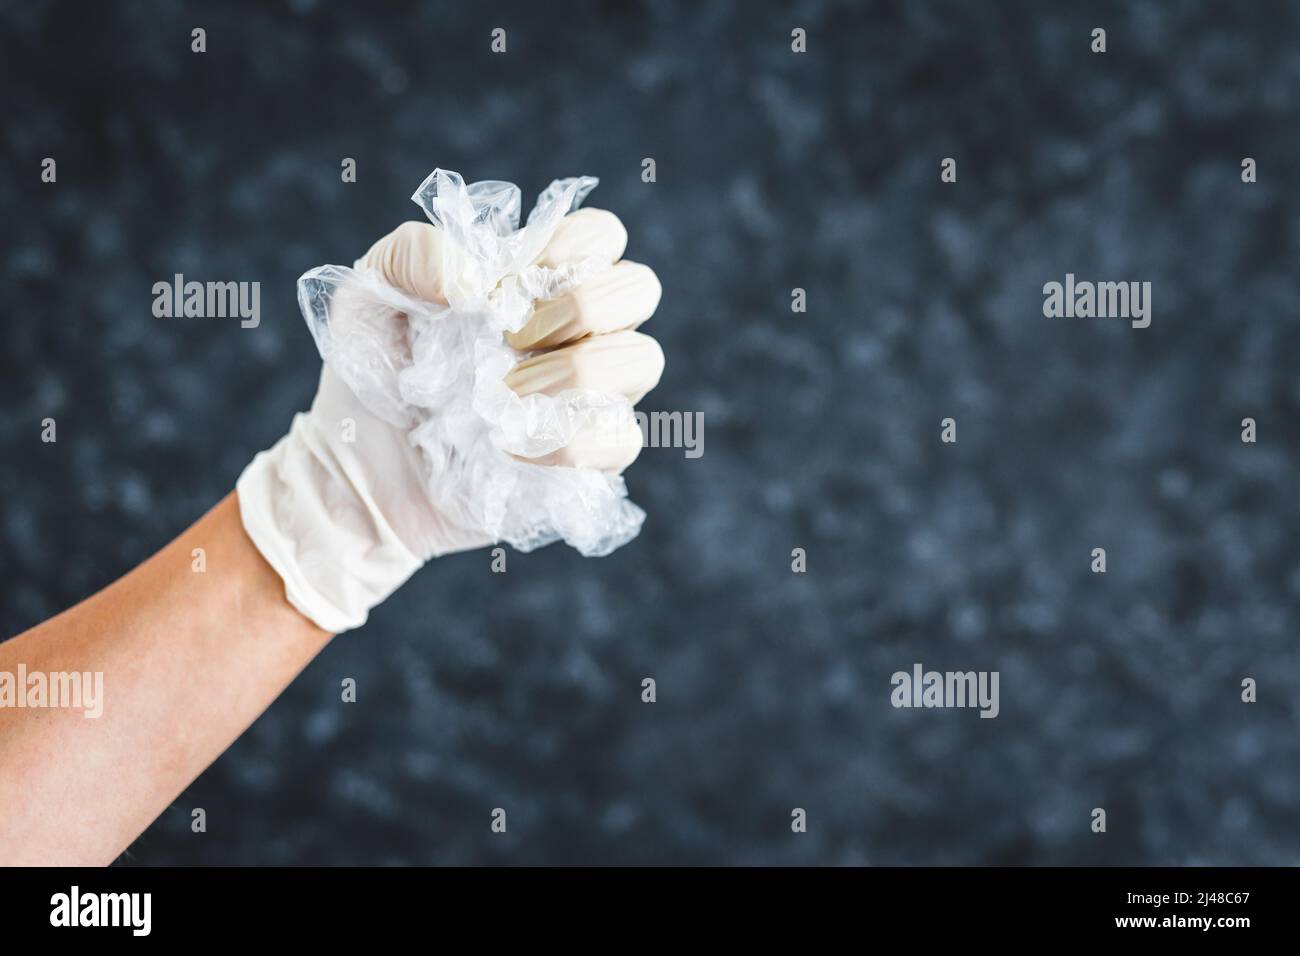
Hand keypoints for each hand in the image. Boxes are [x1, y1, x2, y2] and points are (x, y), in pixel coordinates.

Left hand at [237, 203, 664, 632]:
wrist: (359, 467)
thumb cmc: (374, 372)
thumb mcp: (368, 294)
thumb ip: (414, 255)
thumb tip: (477, 281)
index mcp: (538, 280)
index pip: (602, 236)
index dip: (572, 246)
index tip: (509, 283)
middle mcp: (578, 332)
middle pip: (639, 288)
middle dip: (581, 305)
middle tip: (510, 337)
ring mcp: (588, 396)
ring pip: (641, 360)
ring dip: (575, 371)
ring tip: (504, 394)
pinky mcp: (585, 459)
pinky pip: (619, 439)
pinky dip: (566, 441)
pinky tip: (508, 444)